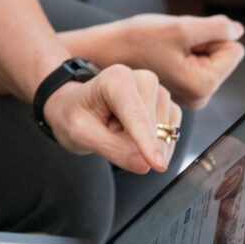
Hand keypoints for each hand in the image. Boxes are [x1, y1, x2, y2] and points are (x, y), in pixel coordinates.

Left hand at [43, 64, 180, 174]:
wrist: (78, 107)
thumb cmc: (75, 115)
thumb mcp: (80, 134)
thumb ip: (112, 149)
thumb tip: (145, 165)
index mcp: (117, 78)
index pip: (136, 116)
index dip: (147, 142)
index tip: (158, 166)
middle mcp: (144, 79)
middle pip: (151, 129)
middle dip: (132, 145)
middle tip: (106, 132)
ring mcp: (160, 93)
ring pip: (163, 136)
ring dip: (140, 146)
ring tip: (116, 129)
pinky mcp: (169, 108)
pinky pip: (169, 138)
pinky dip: (152, 146)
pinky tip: (131, 134)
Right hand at [110, 14, 244, 108]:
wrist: (102, 52)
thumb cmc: (135, 40)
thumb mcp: (180, 27)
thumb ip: (217, 28)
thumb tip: (237, 31)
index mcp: (203, 86)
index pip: (234, 50)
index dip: (209, 36)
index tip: (180, 41)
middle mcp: (199, 97)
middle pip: (223, 55)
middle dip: (201, 43)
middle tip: (169, 45)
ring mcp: (190, 95)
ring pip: (209, 58)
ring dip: (190, 47)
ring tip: (163, 49)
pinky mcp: (181, 89)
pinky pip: (196, 64)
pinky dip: (182, 54)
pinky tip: (161, 55)